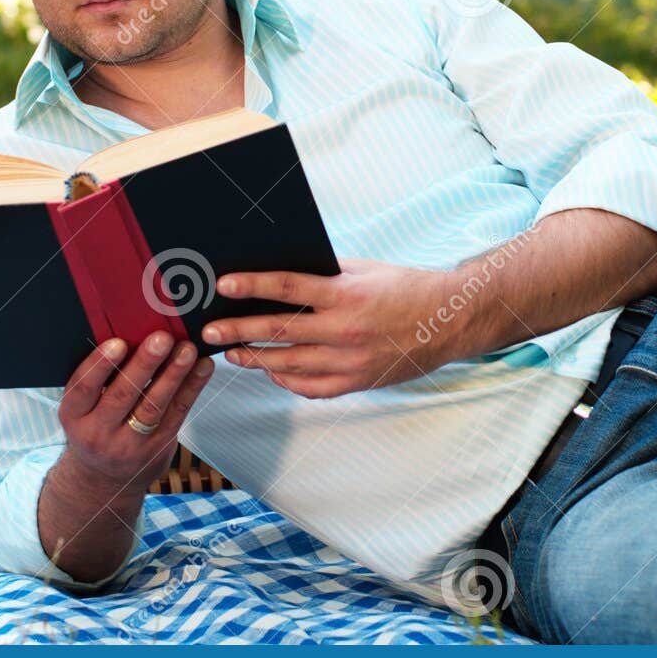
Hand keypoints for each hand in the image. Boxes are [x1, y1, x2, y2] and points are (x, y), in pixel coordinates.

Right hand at [56, 330, 214, 495]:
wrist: (103, 479)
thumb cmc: (95, 425)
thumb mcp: (83, 408)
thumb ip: (100, 379)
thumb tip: (129, 330)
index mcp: (73, 414)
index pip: (83, 388)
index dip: (100, 365)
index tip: (118, 343)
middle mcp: (98, 432)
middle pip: (123, 396)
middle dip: (144, 364)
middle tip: (161, 338)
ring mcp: (129, 444)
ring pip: (153, 407)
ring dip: (173, 375)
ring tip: (186, 350)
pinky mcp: (157, 448)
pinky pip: (177, 414)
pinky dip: (192, 388)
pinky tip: (202, 366)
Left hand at [200, 258, 458, 398]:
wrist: (447, 321)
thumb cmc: (403, 288)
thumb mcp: (363, 270)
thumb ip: (324, 274)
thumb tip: (278, 277)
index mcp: (347, 295)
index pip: (288, 289)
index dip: (252, 286)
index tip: (223, 286)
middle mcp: (346, 331)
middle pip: (280, 332)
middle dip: (239, 332)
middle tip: (209, 332)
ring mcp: (351, 362)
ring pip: (290, 365)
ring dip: (256, 359)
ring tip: (232, 353)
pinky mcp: (357, 382)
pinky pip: (312, 387)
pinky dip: (287, 380)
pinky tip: (271, 371)